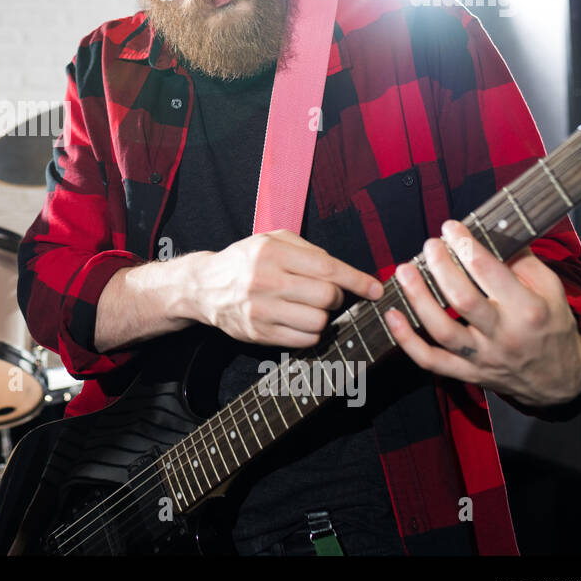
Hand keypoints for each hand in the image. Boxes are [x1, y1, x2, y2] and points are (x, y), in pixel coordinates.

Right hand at [192, 230, 383, 347]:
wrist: (205, 287)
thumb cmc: (245, 261)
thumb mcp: (271, 240)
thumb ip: (308, 251)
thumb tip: (346, 272)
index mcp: (271, 252)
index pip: (328, 268)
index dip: (357, 280)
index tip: (376, 290)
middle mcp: (265, 280)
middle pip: (327, 296)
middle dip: (335, 296)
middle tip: (326, 293)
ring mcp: (261, 310)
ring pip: (319, 321)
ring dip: (323, 316)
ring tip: (310, 307)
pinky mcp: (258, 333)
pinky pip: (304, 339)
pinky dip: (311, 332)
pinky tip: (299, 320)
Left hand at [384, 219, 580, 406]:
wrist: (560, 379)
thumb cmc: (551, 326)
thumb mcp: (552, 290)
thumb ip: (524, 262)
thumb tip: (494, 232)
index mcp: (527, 309)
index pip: (489, 272)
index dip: (465, 246)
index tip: (451, 228)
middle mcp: (504, 335)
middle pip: (462, 299)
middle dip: (440, 268)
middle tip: (429, 245)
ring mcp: (482, 357)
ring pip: (442, 330)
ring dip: (418, 298)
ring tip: (404, 271)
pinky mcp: (467, 372)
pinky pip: (430, 360)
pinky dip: (407, 341)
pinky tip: (392, 316)